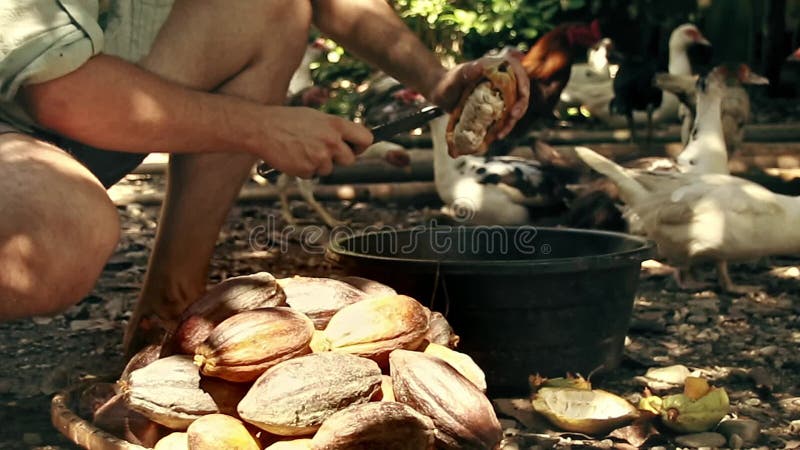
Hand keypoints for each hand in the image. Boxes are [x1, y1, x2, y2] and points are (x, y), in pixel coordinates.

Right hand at [250, 107, 372, 178]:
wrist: (262, 128)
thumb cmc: (288, 120)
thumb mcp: (316, 117)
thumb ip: (335, 129)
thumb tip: (350, 141)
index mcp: (336, 125)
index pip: (366, 139)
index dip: (361, 146)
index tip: (354, 148)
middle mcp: (331, 141)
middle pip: (350, 160)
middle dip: (338, 159)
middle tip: (323, 151)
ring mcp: (319, 157)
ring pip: (329, 169)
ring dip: (319, 164)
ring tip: (302, 149)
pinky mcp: (307, 170)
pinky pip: (312, 174)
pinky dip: (304, 168)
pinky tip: (294, 156)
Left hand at [427, 52, 529, 138]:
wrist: (440, 94)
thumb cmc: (446, 83)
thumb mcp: (455, 77)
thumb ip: (466, 71)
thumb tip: (481, 66)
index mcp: (495, 68)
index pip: (518, 70)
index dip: (525, 83)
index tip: (522, 95)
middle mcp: (500, 80)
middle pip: (520, 92)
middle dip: (521, 106)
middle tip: (513, 117)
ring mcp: (498, 95)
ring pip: (514, 107)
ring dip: (512, 121)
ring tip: (502, 133)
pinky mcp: (494, 108)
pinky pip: (504, 117)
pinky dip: (503, 127)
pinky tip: (497, 136)